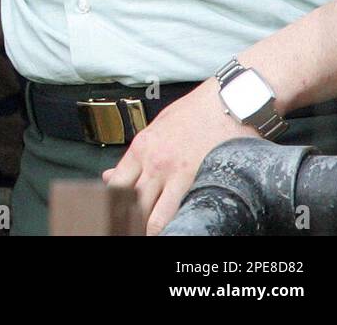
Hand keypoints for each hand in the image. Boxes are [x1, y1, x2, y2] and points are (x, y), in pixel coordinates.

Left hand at [103, 80, 261, 234]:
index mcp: (140, 148)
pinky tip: (169, 232)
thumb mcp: (157, 128)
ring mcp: (172, 173)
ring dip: (147, 227)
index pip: (115, 184)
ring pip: (150, 212)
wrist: (227, 102)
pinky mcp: (195, 180)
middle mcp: (152, 162)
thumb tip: (110, 176)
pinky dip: (169, 226)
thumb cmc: (195, 113)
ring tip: (148, 235)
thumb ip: (135, 156)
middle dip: (128, 219)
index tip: (114, 216)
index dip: (112, 204)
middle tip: (128, 229)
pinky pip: (176, 211)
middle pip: (130, 201)